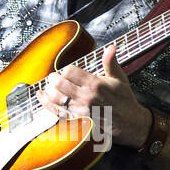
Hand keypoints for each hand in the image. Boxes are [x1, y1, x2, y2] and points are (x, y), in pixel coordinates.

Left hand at [35, 42, 149, 146]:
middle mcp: (86, 96)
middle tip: (54, 77)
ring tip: (49, 86)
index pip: (70, 71)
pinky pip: (58, 111)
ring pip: (56, 98)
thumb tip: (111, 47)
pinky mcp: (78, 118)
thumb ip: (111, 61)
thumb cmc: (123, 99)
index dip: (65, 69)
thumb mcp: (119, 78)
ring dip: (49, 90)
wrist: (128, 122)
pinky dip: (46, 104)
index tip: (67, 71)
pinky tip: (41, 96)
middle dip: (53, 78)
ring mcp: (81, 109)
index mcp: (96, 83)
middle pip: (60, 84)